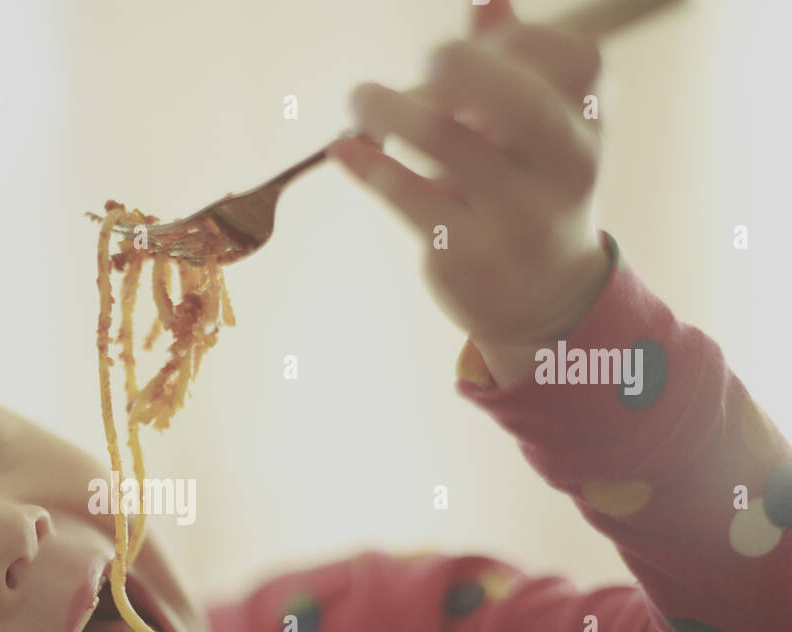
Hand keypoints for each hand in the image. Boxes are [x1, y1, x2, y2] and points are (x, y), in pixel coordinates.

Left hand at [328, 0, 612, 383]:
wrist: (542, 301)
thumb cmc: (530, 194)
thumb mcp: (538, 135)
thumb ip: (514, 68)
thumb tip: (487, 4)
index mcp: (589, 128)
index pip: (576, 59)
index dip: (518, 40)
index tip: (478, 46)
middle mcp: (566, 171)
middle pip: (521, 99)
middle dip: (458, 66)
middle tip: (425, 63)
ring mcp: (518, 217)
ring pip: (446, 140)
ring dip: (389, 109)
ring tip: (359, 99)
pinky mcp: (469, 254)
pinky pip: (409, 196)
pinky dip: (368, 165)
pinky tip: (342, 148)